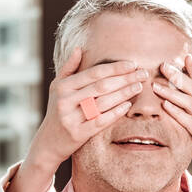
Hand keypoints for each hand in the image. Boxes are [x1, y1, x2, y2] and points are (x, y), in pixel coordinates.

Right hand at [18, 46, 148, 187]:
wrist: (48, 142)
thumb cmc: (56, 111)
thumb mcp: (57, 88)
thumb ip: (68, 68)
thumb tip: (79, 48)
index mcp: (63, 86)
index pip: (94, 73)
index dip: (115, 68)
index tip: (133, 64)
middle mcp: (66, 100)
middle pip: (101, 86)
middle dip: (125, 79)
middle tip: (143, 73)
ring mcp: (71, 118)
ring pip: (103, 102)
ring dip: (124, 93)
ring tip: (139, 86)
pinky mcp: (78, 133)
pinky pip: (100, 121)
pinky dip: (115, 112)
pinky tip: (128, 106)